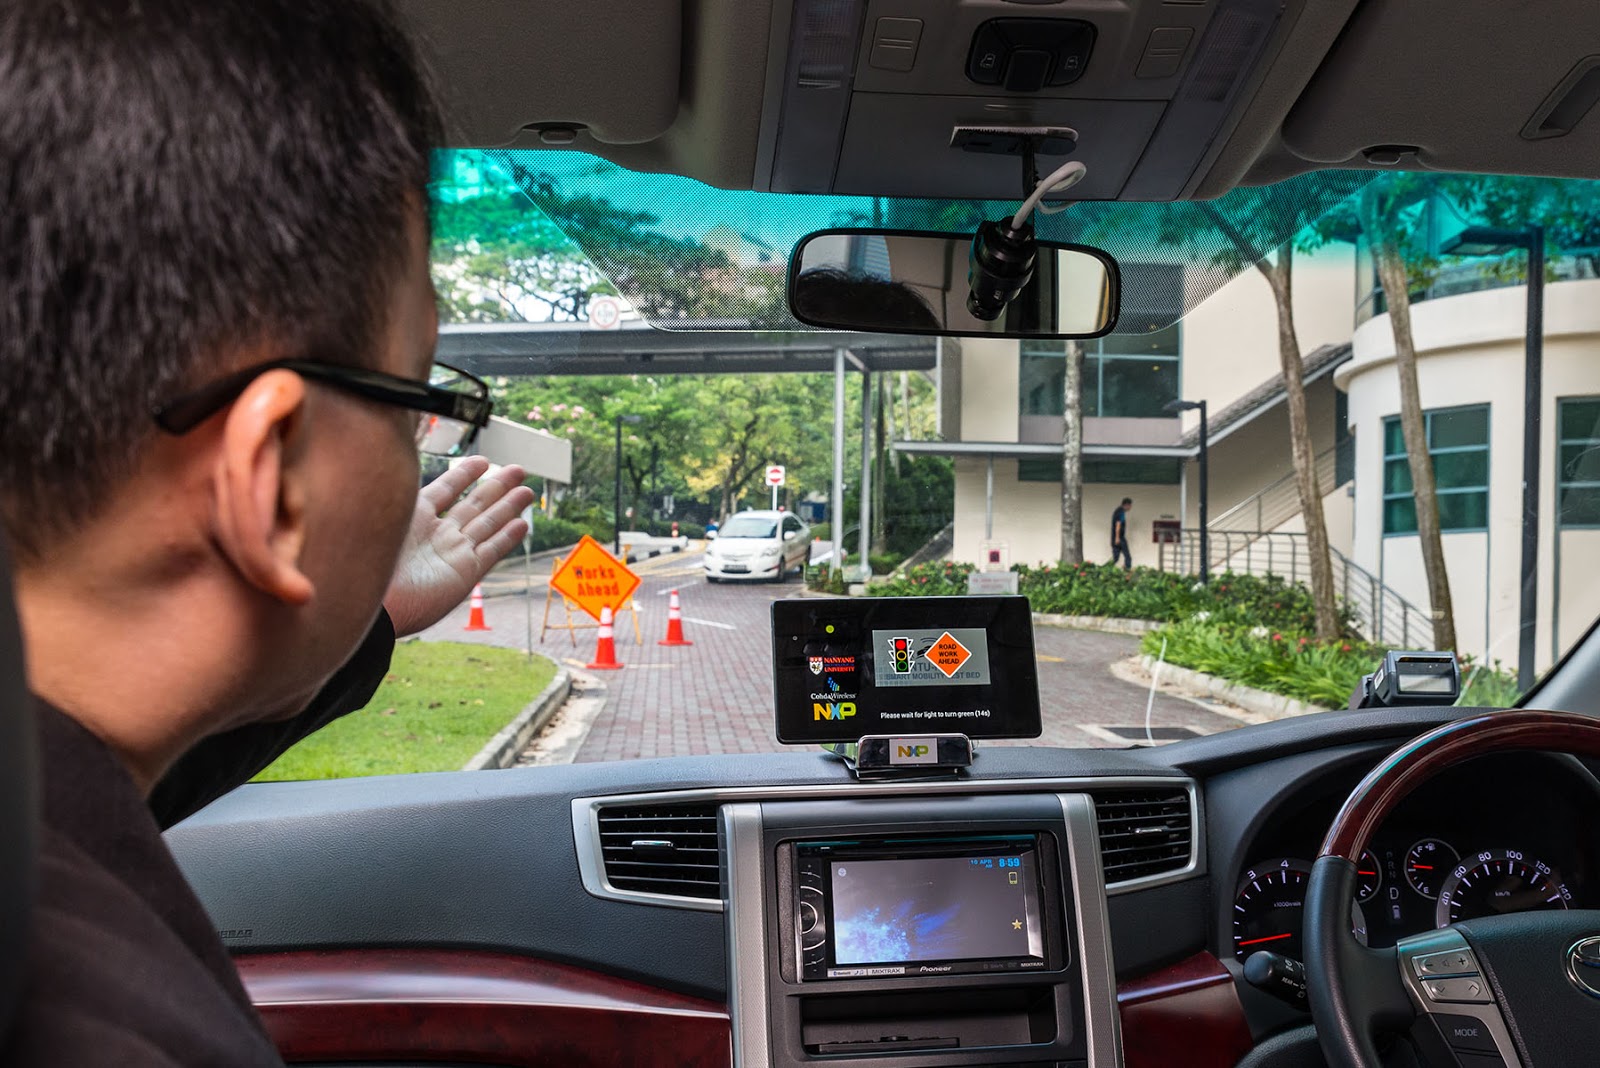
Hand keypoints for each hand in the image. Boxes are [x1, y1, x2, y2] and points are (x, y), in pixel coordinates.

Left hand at [383, 457, 536, 637]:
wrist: (378, 603)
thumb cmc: (374, 555)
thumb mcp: (388, 510)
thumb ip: (402, 486)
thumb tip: (399, 456)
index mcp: (415, 516)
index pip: (445, 489)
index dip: (465, 475)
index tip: (483, 461)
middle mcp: (437, 534)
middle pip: (474, 505)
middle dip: (497, 487)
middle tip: (518, 470)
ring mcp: (453, 554)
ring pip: (488, 524)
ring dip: (509, 507)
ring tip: (527, 492)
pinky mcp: (466, 573)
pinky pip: (492, 551)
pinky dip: (508, 538)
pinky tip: (522, 524)